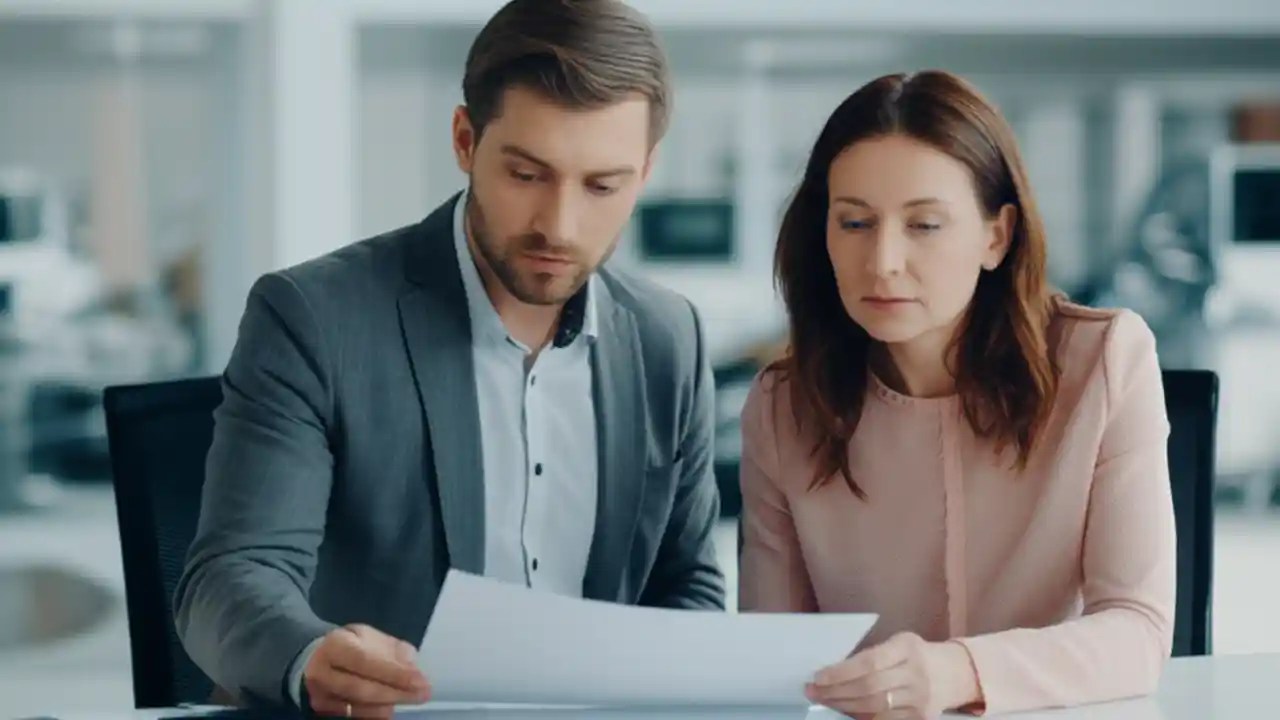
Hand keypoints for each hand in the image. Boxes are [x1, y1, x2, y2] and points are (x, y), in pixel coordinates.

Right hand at [303, 624, 431, 717]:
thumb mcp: (370, 637)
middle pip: (361, 688)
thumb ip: (392, 650)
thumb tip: (412, 667)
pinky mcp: (323, 709)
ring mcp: (320, 694)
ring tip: (412, 698)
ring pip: (358, 706)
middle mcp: (322, 672)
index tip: (420, 679)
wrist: (316, 658)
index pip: (365, 661)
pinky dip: (376, 712)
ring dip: (389, 704)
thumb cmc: (351, 646)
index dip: (393, 673)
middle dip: (396, 692)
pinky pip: (353, 715)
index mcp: (335, 645)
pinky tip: (392, 707)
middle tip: (423, 693)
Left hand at [805, 632, 980, 718]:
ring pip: (874, 707)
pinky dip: (861, 717)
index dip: (840, 673)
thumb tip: (833, 673)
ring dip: (843, 706)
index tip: (817, 677)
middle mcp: (916, 673)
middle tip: (813, 692)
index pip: (868, 663)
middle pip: (868, 687)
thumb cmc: (916, 655)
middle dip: (835, 692)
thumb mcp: (899, 644)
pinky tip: (846, 712)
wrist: (955, 673)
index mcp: (907, 647)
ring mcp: (920, 698)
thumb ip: (872, 656)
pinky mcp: (921, 717)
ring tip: (824, 701)